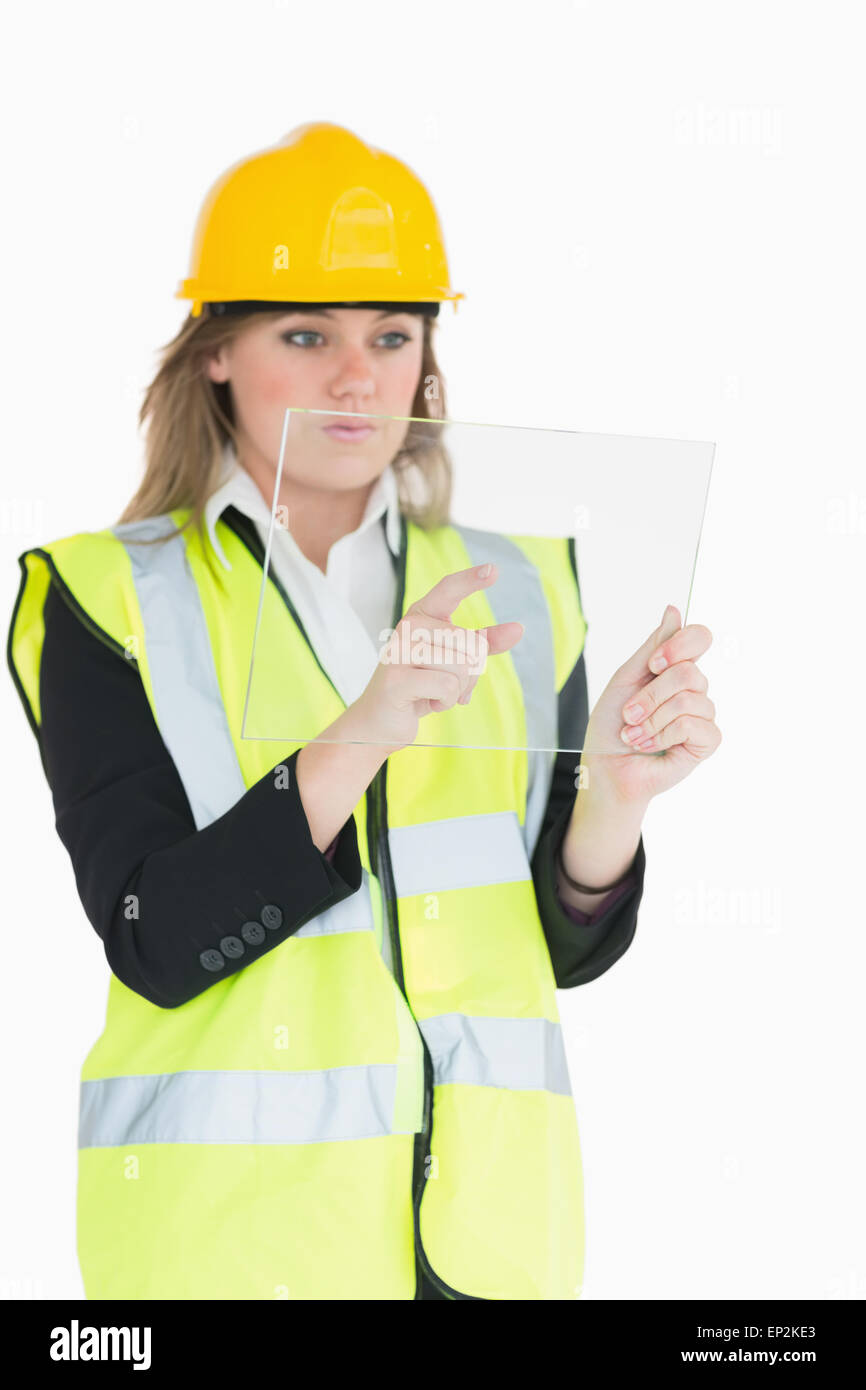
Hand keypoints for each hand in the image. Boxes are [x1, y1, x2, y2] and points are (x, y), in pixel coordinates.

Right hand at [351, 562, 523, 752]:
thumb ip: (483, 644)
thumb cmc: (420, 686)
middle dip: (470, 673)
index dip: (471, 579)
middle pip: (471, 644)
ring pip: (462, 667)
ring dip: (457, 690)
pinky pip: (447, 686)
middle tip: (445, 684)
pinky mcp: (397, 679)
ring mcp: (399, 651)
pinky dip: (446, 701)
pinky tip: (427, 703)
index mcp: (422, 615)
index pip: (448, 589)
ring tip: (434, 694)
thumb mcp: (454, 661)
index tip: (494, 570)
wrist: (380, 719)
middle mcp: (409, 626)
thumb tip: (518, 628)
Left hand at [580, 605, 720, 806]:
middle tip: (629, 714)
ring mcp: (702, 715)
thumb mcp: (626, 678)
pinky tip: (649, 745)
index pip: (699, 638)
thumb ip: (652, 646)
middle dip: (650, 695)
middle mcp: (694, 688)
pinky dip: (663, 735)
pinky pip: (694, 725)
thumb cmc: (612, 724)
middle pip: (687, 672)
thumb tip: (674, 610)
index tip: (652, 664)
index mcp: (675, 668)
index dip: (679, 645)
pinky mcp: (707, 742)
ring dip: (651, 719)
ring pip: (688, 699)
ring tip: (634, 734)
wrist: (605, 766)